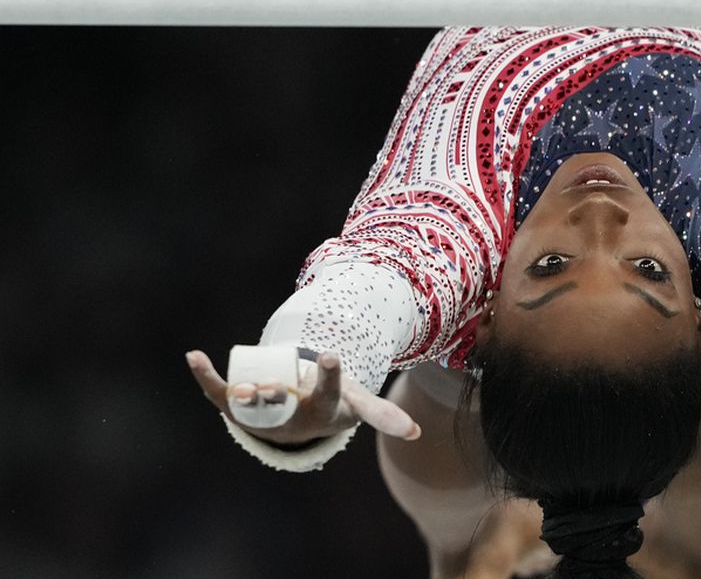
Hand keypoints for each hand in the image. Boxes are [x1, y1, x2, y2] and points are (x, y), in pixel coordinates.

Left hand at [186, 349, 420, 445]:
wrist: (294, 424)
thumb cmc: (328, 406)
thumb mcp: (355, 407)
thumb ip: (384, 417)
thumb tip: (416, 435)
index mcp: (320, 410)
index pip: (327, 392)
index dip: (330, 375)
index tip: (332, 355)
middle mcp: (288, 415)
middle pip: (282, 404)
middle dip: (275, 396)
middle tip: (271, 389)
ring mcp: (260, 413)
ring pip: (250, 403)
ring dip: (241, 396)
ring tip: (239, 388)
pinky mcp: (237, 408)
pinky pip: (217, 393)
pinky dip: (204, 374)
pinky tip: (193, 355)